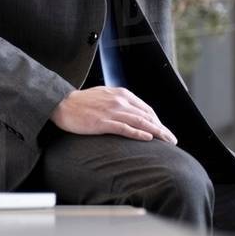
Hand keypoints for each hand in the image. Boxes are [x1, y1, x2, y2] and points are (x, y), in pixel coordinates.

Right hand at [49, 87, 177, 144]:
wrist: (62, 104)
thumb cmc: (82, 102)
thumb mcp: (104, 95)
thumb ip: (119, 101)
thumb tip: (132, 111)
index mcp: (121, 94)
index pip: (146, 109)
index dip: (157, 121)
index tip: (164, 131)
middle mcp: (119, 101)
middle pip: (147, 116)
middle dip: (162, 128)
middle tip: (172, 140)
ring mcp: (112, 111)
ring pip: (140, 122)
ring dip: (157, 132)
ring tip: (167, 141)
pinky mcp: (103, 122)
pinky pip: (125, 128)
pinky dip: (139, 133)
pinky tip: (148, 139)